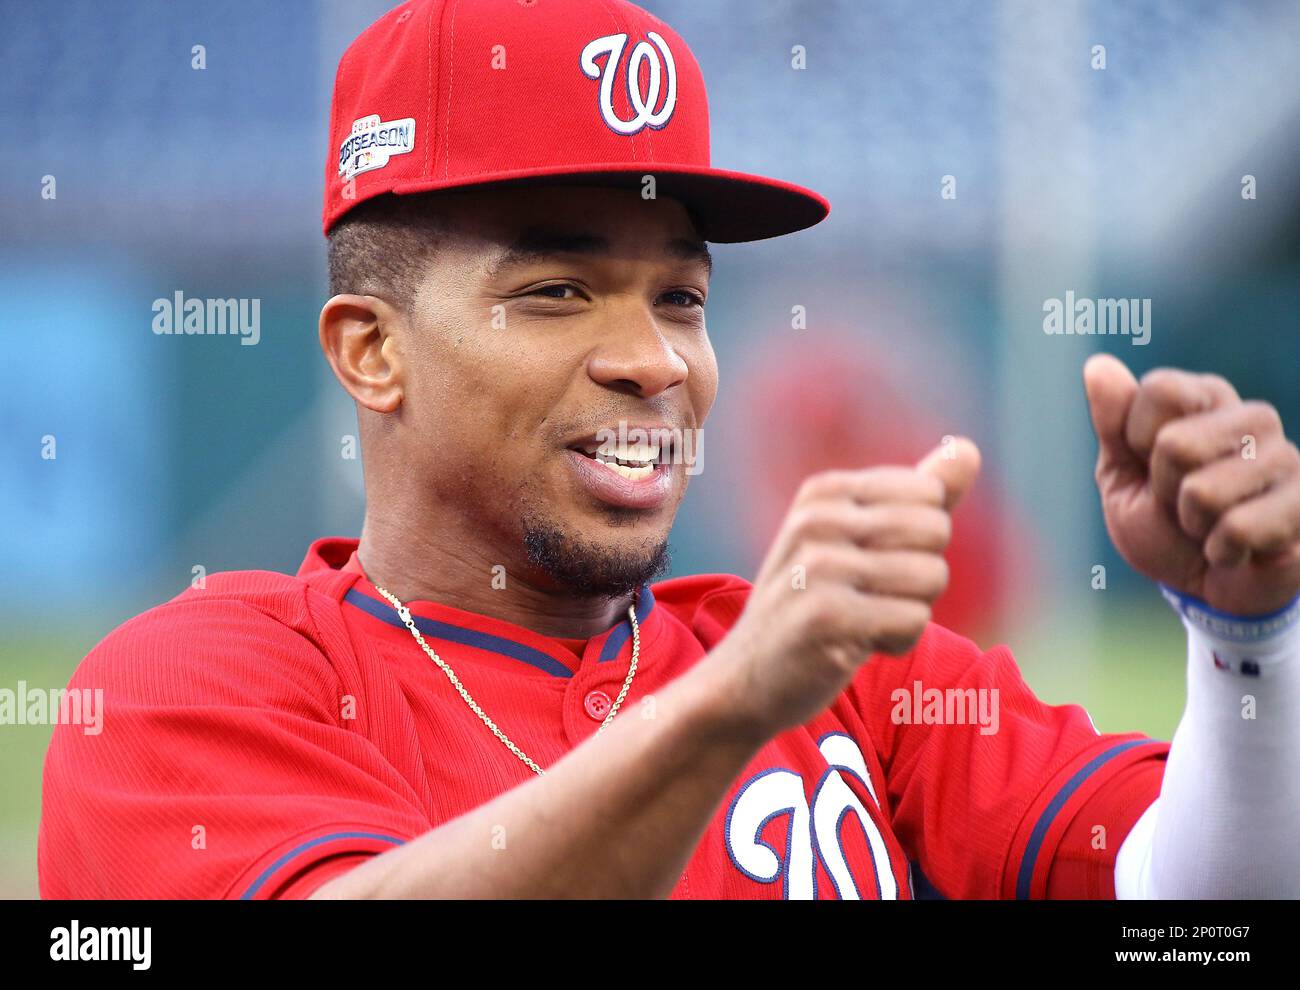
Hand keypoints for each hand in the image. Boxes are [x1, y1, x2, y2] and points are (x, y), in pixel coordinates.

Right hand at [712, 437, 980, 737]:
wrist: (746, 677)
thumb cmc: (812, 604)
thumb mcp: (855, 540)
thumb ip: (916, 496)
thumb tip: (969, 449)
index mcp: (823, 491)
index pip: (929, 495)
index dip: (915, 541)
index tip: (868, 565)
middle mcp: (816, 520)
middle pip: (936, 532)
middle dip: (918, 576)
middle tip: (867, 598)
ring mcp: (817, 568)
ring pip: (932, 577)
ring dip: (908, 612)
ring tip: (859, 622)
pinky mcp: (825, 617)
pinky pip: (914, 621)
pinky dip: (896, 642)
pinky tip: (853, 646)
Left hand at [1084, 354, 1299, 615]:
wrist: (1207, 586)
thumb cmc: (1163, 525)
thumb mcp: (1121, 476)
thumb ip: (1112, 424)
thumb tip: (1097, 365)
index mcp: (1207, 399)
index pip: (1161, 389)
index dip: (1138, 440)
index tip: (1150, 466)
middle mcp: (1253, 419)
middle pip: (1176, 444)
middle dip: (1164, 491)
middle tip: (1181, 506)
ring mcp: (1287, 460)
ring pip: (1203, 492)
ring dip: (1193, 526)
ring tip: (1210, 527)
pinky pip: (1238, 529)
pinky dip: (1222, 551)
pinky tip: (1237, 550)